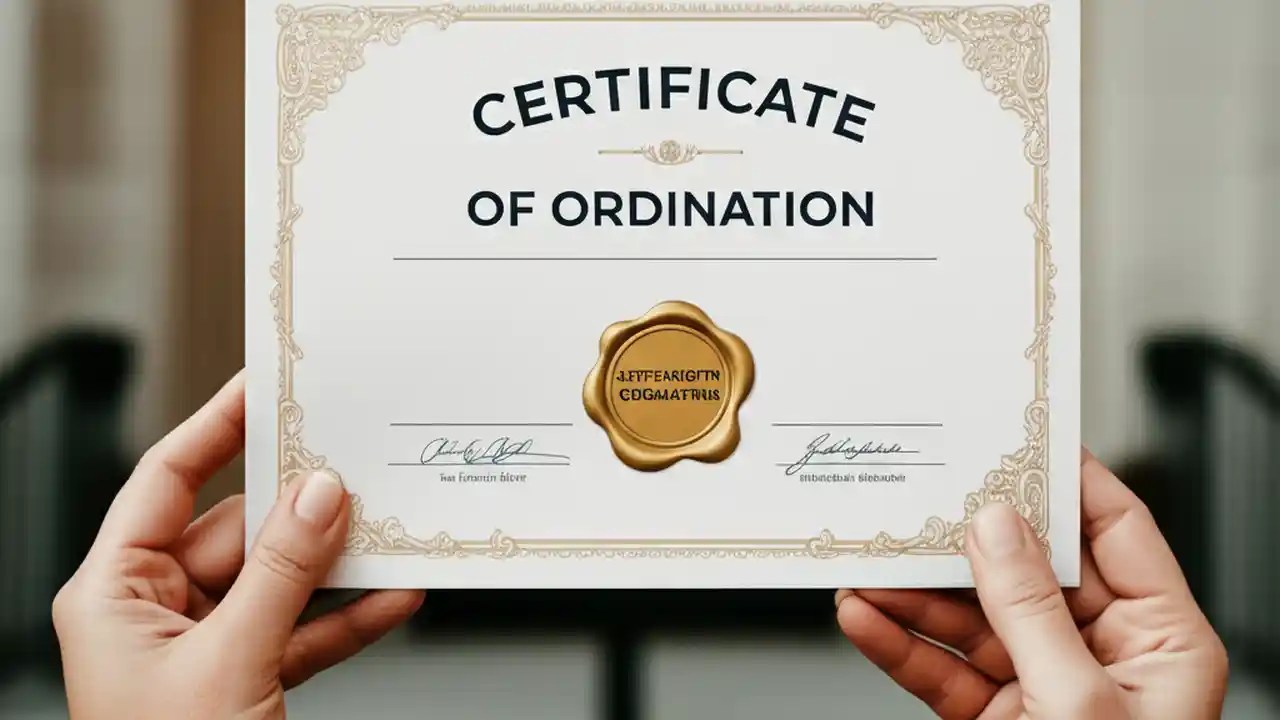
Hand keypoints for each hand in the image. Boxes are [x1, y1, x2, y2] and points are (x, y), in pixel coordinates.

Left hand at [53, 373, 424, 718]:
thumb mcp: (228, 664)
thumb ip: (280, 575)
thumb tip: (319, 495)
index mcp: (115, 593)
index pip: (167, 482)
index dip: (216, 427)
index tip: (266, 386)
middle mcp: (157, 611)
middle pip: (241, 530)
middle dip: (305, 511)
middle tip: (359, 472)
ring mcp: (206, 647)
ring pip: (282, 580)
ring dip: (339, 566)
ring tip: (390, 532)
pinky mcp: (250, 678)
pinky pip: (306, 630)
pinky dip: (349, 617)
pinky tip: (393, 597)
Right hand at [836, 449, 1227, 718]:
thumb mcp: (1077, 705)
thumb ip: (1031, 611)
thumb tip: (998, 528)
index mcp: (1159, 640)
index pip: (1113, 530)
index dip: (1065, 478)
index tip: (1015, 434)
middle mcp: (1102, 657)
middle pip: (1025, 570)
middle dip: (963, 540)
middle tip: (917, 496)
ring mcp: (1044, 688)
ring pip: (970, 618)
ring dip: (913, 594)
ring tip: (864, 566)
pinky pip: (941, 669)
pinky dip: (898, 644)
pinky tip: (863, 618)